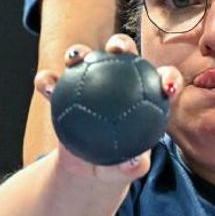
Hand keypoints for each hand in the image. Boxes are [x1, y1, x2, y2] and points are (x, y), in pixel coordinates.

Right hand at [34, 33, 182, 181]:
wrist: (86, 168)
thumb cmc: (115, 166)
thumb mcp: (124, 171)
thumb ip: (132, 167)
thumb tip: (134, 162)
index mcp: (143, 94)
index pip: (160, 79)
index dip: (168, 77)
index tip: (167, 86)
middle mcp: (117, 78)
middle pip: (122, 52)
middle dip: (121, 44)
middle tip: (117, 52)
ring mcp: (88, 80)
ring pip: (85, 57)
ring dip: (79, 51)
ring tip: (74, 58)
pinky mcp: (62, 90)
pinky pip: (52, 81)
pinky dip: (47, 80)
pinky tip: (47, 86)